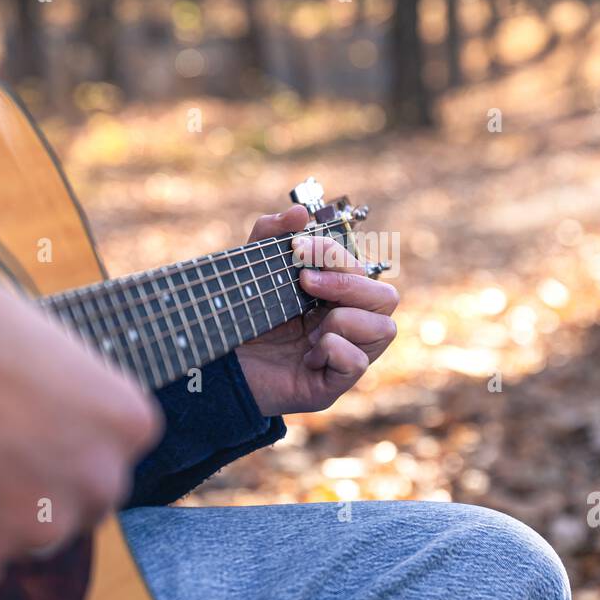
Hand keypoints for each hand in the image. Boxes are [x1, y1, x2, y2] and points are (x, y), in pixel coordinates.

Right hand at [0, 213, 162, 596]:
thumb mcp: (59, 355)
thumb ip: (80, 412)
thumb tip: (70, 441)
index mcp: (129, 422)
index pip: (113, 460)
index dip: (68, 445)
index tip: (30, 422)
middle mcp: (101, 477)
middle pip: (83, 506)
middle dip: (45, 489)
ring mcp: (44, 519)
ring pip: (32, 541)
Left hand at [235, 205, 398, 415]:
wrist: (213, 363)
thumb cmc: (238, 318)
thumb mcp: (251, 268)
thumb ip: (271, 235)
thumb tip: (300, 213)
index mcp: (336, 298)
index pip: (363, 271)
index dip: (337, 255)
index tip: (298, 249)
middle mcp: (348, 326)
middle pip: (387, 298)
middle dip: (348, 284)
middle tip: (304, 283)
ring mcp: (344, 357)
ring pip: (385, 329)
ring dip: (344, 319)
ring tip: (308, 328)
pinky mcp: (331, 386)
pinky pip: (358, 363)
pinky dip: (334, 351)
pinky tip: (306, 356)